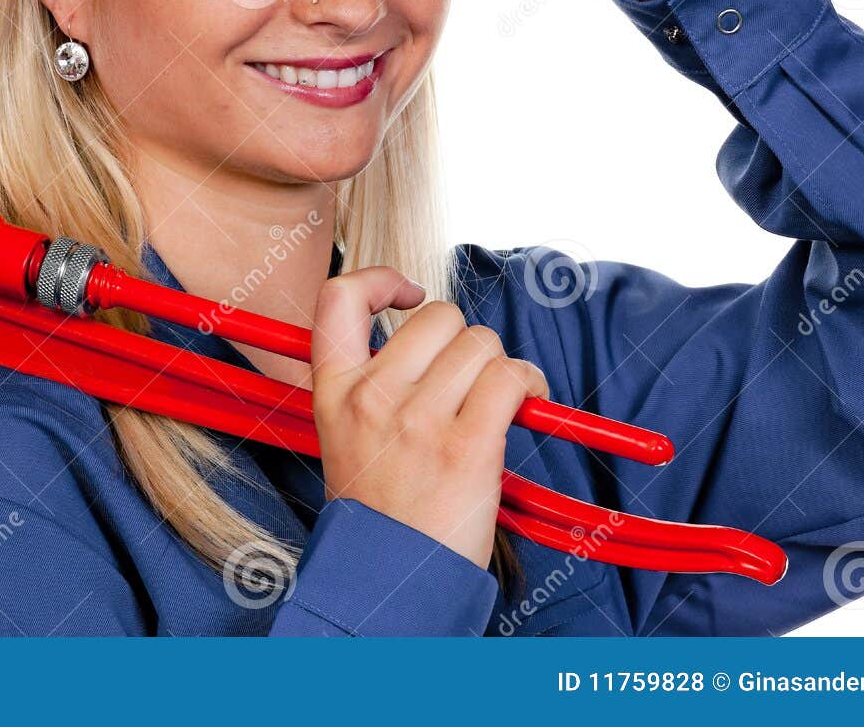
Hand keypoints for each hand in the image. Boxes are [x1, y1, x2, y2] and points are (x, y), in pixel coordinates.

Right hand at [309, 267, 548, 569]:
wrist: (389, 584)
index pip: (341, 297)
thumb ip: (373, 384)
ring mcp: (417, 420)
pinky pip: (511, 378)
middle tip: (469, 379)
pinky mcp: (467, 446)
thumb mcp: (347, 437)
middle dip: (465, 340)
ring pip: (482, 344)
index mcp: (334, 391)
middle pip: (437, 317)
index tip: (408, 295)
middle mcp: (371, 396)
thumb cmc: (380, 513)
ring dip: (502, 366)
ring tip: (500, 401)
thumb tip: (433, 337)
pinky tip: (525, 407)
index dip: (380, 279)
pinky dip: (530, 386)